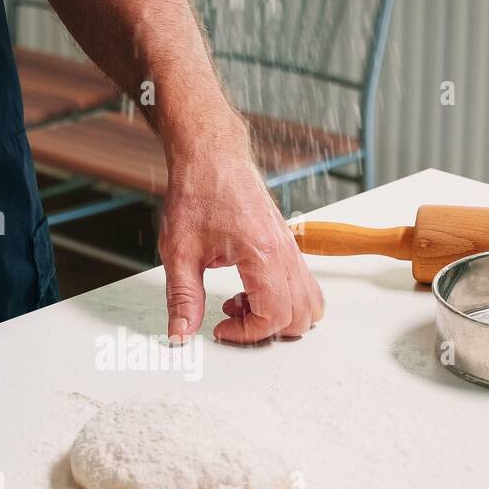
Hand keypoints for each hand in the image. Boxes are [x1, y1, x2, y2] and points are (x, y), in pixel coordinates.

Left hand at [159, 137, 324, 343]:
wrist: (211, 156)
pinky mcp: (287, 244)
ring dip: (278, 315)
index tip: (220, 327)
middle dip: (266, 329)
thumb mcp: (179, 252)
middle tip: (231, 319)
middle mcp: (285, 252)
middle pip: (301, 316)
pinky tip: (246, 289)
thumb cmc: (198, 193)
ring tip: (240, 303)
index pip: (274, 316)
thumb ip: (183, 297)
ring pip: (309, 301)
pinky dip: (281, 298)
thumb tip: (181, 333)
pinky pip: (300, 283)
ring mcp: (291, 248)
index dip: (247, 333)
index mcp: (263, 255)